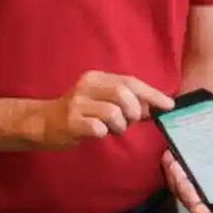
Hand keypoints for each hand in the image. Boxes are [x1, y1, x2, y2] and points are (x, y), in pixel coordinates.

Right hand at [27, 71, 174, 149]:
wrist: (43, 123)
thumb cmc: (79, 113)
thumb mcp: (102, 101)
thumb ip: (126, 102)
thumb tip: (155, 106)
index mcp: (96, 78)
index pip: (131, 81)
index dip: (152, 93)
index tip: (169, 105)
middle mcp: (86, 86)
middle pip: (124, 94)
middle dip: (135, 111)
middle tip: (130, 121)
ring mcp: (77, 104)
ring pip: (114, 113)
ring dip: (119, 126)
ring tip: (111, 129)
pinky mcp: (71, 122)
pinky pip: (100, 129)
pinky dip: (104, 134)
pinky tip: (97, 133)